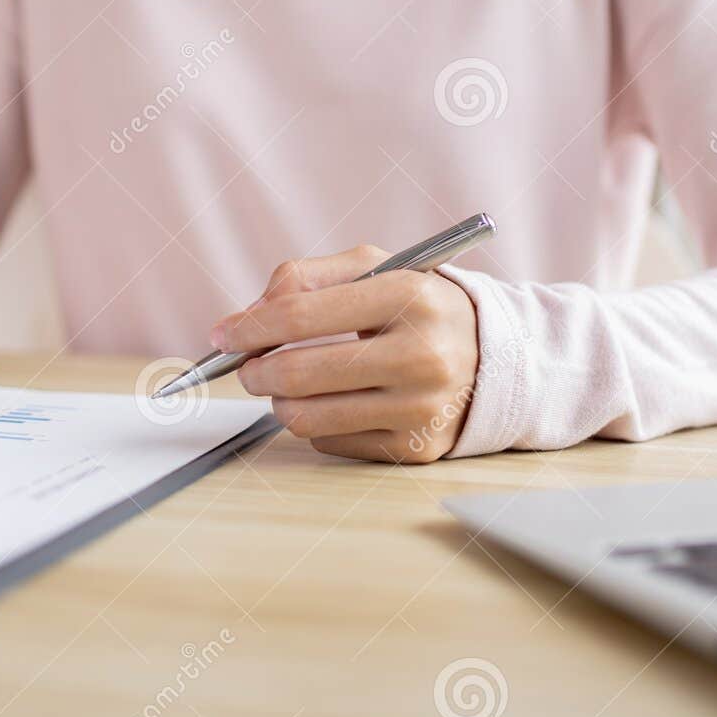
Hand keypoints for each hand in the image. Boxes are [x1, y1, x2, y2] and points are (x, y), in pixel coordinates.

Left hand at [212, 244, 478, 462]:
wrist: (494, 356)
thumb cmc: (419, 306)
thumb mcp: (375, 268)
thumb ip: (307, 276)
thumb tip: (248, 315)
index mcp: (410, 297)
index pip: (301, 315)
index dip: (249, 326)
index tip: (222, 335)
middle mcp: (421, 355)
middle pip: (297, 373)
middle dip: (253, 370)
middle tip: (247, 366)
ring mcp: (420, 408)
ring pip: (306, 417)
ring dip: (280, 400)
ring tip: (289, 383)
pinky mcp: (415, 448)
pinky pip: (331, 442)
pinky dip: (318, 422)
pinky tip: (336, 403)